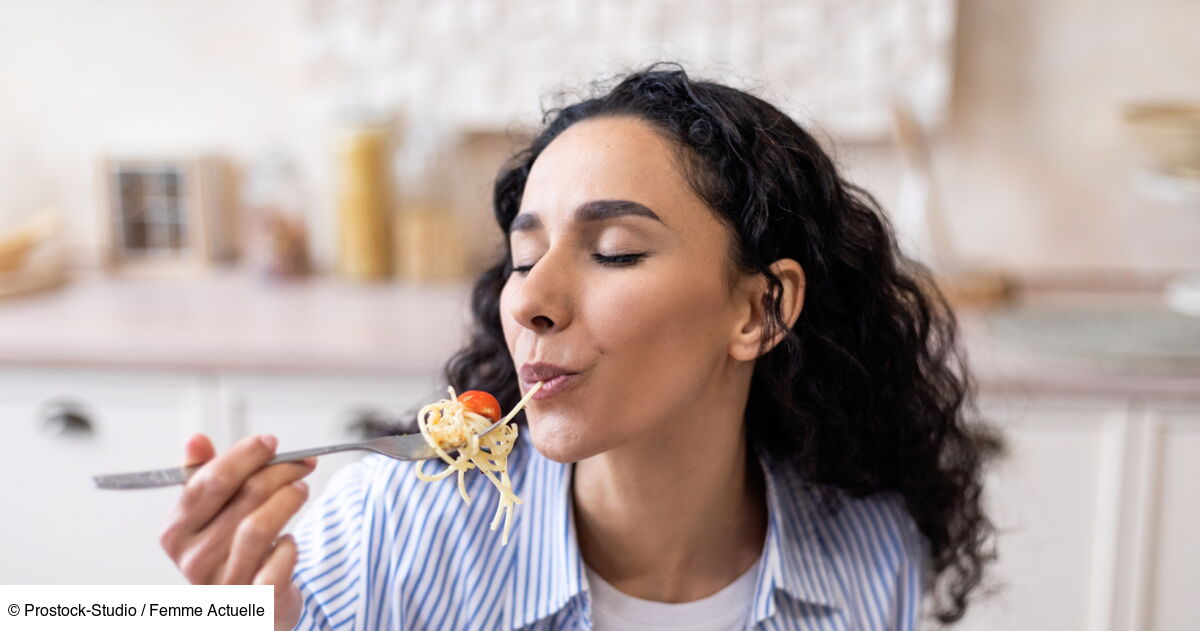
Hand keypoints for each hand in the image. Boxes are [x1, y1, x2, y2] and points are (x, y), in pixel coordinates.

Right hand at [159, 433, 316, 630]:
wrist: (249, 612)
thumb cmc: (230, 554)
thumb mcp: (210, 516)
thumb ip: (203, 477)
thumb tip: (195, 440)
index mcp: (176, 532)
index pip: (209, 480)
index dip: (245, 455)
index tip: (270, 442)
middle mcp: (193, 560)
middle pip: (244, 497)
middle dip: (279, 471)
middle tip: (301, 463)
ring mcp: (223, 583)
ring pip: (260, 526)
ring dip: (289, 499)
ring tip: (301, 490)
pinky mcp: (254, 602)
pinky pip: (278, 564)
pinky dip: (291, 547)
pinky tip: (291, 541)